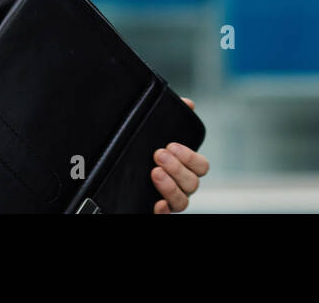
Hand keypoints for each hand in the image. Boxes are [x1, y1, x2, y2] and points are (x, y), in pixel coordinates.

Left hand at [151, 97, 208, 213]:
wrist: (117, 174)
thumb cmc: (144, 150)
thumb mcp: (155, 131)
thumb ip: (172, 117)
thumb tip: (188, 103)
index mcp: (186, 168)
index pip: (201, 166)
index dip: (190, 157)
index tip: (171, 145)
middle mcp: (181, 186)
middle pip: (193, 183)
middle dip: (177, 168)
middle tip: (158, 155)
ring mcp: (170, 201)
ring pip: (183, 201)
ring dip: (171, 186)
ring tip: (155, 172)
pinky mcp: (157, 211)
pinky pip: (167, 215)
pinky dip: (164, 210)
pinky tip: (157, 202)